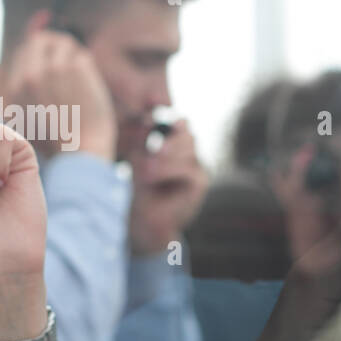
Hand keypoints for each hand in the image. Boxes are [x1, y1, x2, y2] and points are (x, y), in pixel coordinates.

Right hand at [0, 29, 115, 159]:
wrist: (81, 153)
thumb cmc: (58, 140)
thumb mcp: (27, 120)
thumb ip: (24, 93)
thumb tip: (27, 69)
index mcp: (15, 88)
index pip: (24, 51)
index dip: (40, 55)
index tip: (51, 69)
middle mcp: (30, 75)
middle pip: (41, 40)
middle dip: (54, 47)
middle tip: (67, 64)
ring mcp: (53, 69)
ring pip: (64, 44)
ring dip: (72, 57)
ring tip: (79, 78)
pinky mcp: (76, 69)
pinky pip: (82, 56)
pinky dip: (87, 68)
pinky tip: (88, 88)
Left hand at [127, 119, 208, 256]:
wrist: (147, 219)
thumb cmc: (141, 189)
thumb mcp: (139, 160)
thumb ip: (144, 142)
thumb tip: (145, 122)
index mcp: (177, 146)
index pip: (182, 125)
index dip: (172, 122)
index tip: (153, 124)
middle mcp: (191, 154)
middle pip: (188, 134)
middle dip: (168, 141)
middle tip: (151, 152)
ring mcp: (198, 168)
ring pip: (189, 149)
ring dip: (164, 159)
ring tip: (144, 173)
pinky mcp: (200, 183)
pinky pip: (189, 168)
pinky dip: (168, 170)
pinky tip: (152, 179)